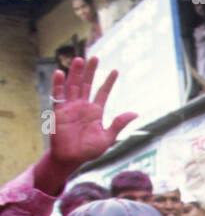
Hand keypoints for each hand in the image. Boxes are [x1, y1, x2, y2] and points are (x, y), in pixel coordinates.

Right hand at [38, 58, 136, 193]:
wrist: (72, 158)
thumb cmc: (89, 150)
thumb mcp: (108, 138)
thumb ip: (118, 124)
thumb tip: (135, 113)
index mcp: (96, 111)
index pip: (103, 92)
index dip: (109, 82)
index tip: (115, 70)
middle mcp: (83, 106)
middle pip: (87, 84)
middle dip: (91, 71)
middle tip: (95, 57)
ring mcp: (70, 107)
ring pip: (73, 85)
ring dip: (76, 73)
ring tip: (80, 60)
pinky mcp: (58, 111)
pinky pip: (57, 95)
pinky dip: (58, 84)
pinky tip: (60, 73)